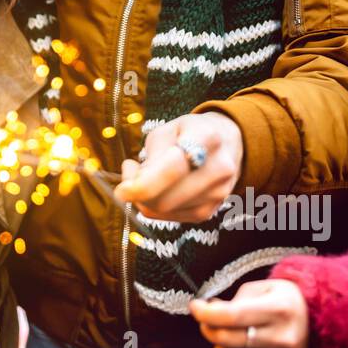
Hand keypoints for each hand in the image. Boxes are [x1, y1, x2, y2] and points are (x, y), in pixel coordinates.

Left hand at [114, 112, 243, 222]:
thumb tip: (135, 185)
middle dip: (137, 193)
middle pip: (166, 198)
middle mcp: (219, 168)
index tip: (122, 189)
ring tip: (146, 176)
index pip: (173, 169)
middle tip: (130, 173)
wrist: (226, 143)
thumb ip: (152, 155)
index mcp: (207, 138)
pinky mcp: (210, 210)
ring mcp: (218, 193)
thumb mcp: (167, 130)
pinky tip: (157, 188)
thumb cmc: (188, 134)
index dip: (142, 184)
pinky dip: (155, 206)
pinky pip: (171, 218)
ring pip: (166, 211)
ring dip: (145, 199)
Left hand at [190, 279, 308, 347]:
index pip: (232, 315)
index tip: (195, 306)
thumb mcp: (263, 288)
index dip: (207, 313)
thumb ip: (236, 299)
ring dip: (217, 343)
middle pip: (228, 339)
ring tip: (221, 329)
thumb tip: (209, 310)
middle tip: (205, 317)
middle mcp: (281, 336)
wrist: (315, 320)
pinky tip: (237, 341)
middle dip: (208, 327)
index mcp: (279, 309)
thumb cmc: (285, 299)